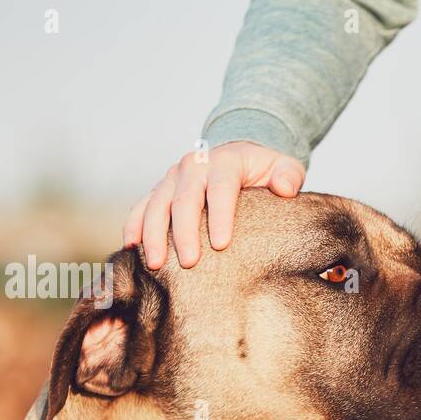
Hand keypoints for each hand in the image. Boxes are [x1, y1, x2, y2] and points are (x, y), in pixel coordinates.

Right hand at [123, 141, 305, 269]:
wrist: (239, 156)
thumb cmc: (265, 170)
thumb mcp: (284, 167)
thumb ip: (289, 175)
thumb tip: (285, 188)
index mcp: (225, 161)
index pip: (220, 189)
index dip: (220, 216)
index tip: (222, 245)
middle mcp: (194, 166)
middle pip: (184, 200)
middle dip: (184, 233)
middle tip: (188, 263)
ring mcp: (173, 177)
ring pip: (157, 204)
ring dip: (153, 234)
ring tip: (155, 264)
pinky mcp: (160, 190)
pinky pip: (141, 207)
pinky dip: (134, 226)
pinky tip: (131, 249)